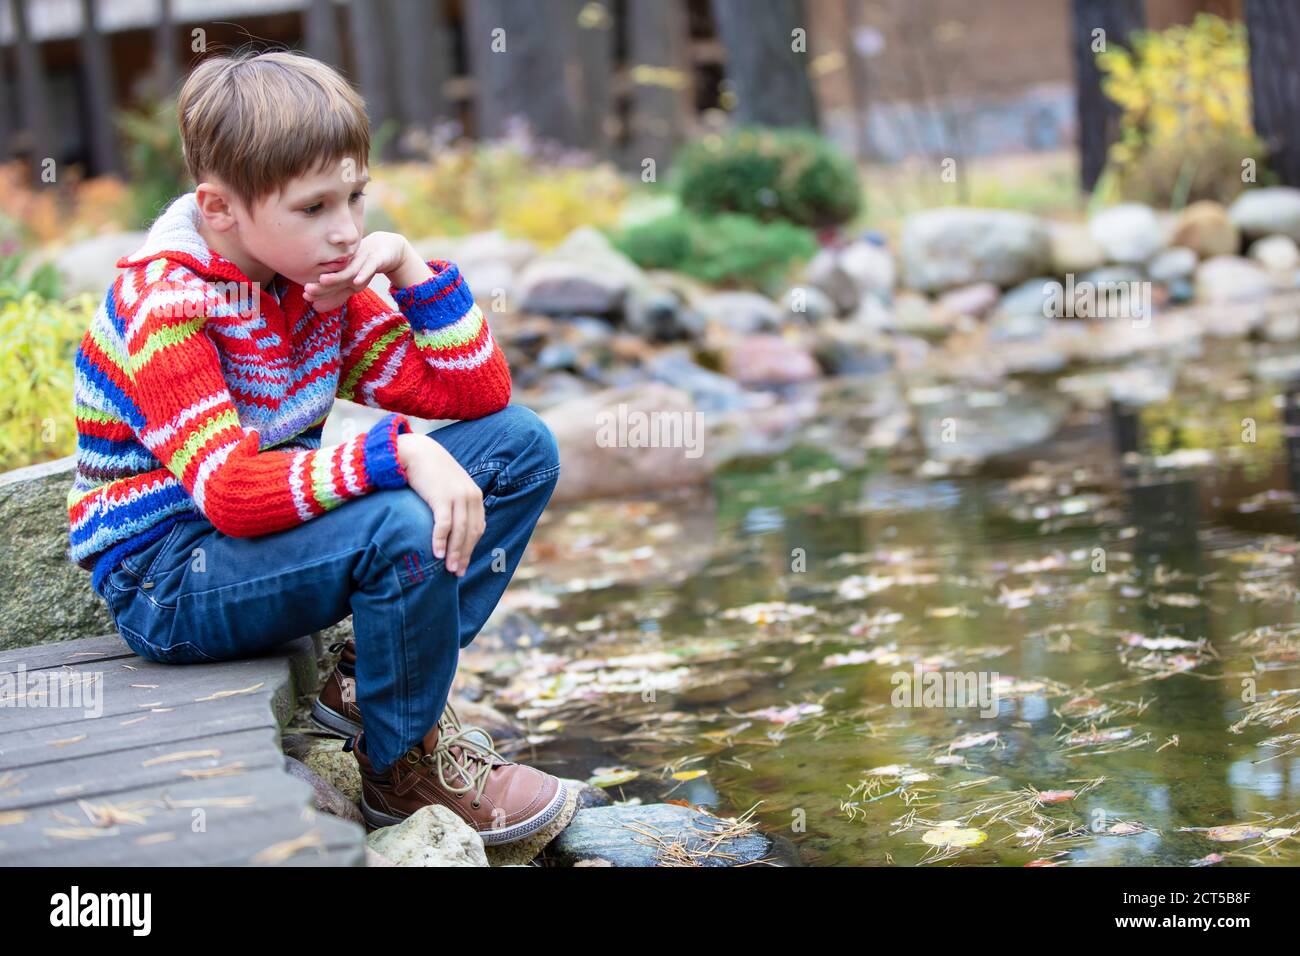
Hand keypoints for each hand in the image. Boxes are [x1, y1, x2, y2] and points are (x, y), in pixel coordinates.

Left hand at [303, 232, 431, 312]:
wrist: (387, 249)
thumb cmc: (365, 267)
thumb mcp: (351, 284)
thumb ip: (337, 296)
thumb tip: (316, 308)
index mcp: (341, 270)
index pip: (329, 282)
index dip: (318, 290)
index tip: (306, 296)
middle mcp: (349, 265)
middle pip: (335, 277)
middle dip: (322, 285)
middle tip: (307, 289)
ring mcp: (362, 261)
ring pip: (349, 271)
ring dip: (337, 277)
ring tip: (323, 281)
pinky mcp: (376, 259)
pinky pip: (370, 266)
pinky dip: (363, 274)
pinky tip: (356, 282)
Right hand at [396, 433, 483, 576]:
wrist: (417, 452)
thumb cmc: (430, 473)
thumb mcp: (449, 488)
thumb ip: (455, 505)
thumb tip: (452, 529)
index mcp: (475, 496)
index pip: (477, 528)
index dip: (471, 548)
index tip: (463, 564)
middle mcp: (470, 496)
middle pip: (471, 533)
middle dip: (464, 555)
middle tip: (457, 573)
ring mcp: (457, 496)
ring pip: (460, 531)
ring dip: (455, 552)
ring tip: (449, 569)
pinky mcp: (441, 497)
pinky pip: (444, 524)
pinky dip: (441, 540)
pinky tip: (437, 553)